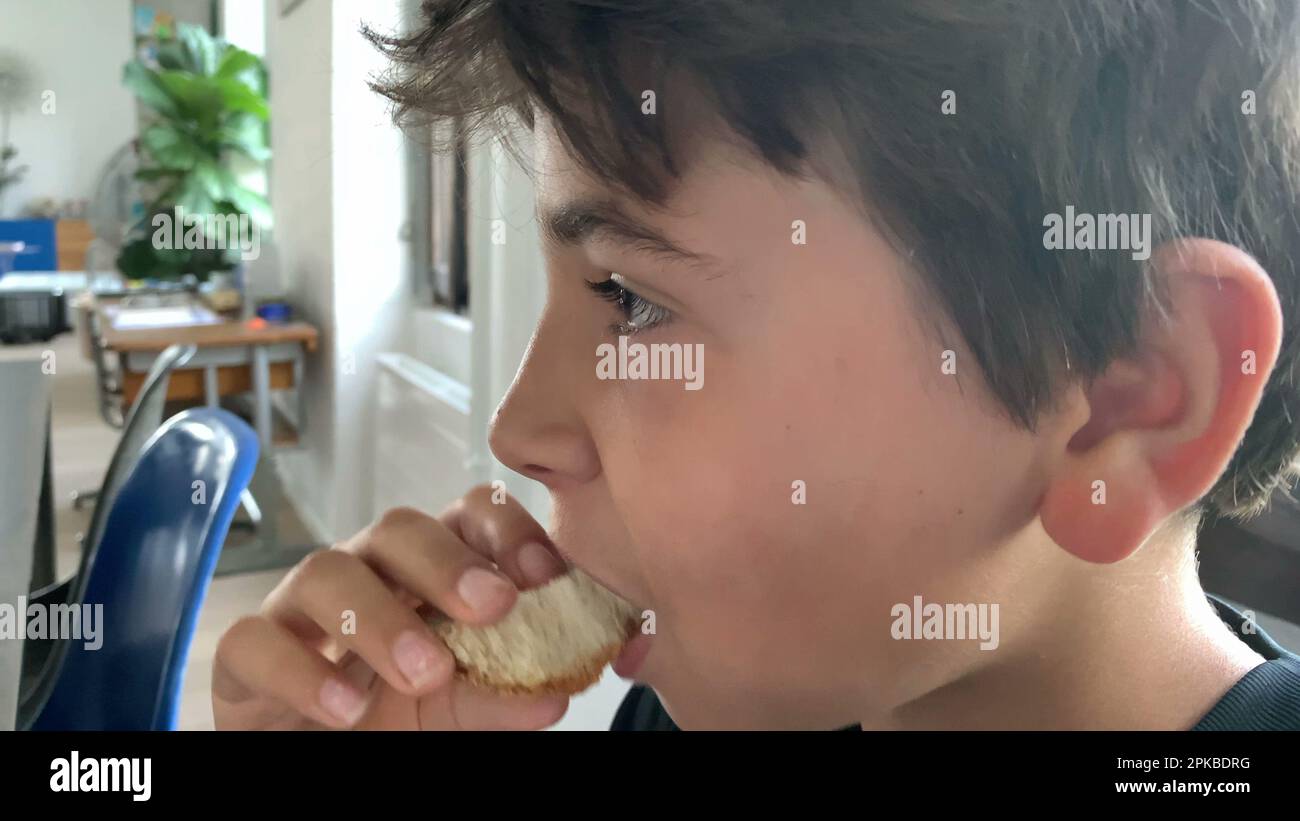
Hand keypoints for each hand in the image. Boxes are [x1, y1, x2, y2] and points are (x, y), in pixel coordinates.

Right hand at [211, 485, 570, 729]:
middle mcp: (365, 570)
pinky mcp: (246, 651)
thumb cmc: (390, 713)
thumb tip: (553, 696)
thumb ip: (500, 696)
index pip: (465, 514)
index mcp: (426, 569)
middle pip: (397, 529)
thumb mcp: (455, 706)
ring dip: (381, 619)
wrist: (314, 751)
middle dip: (448, 563)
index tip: (544, 574)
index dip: (505, 530)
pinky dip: (301, 672)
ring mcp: (300, 606)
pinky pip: (255, 640)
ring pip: (326, 572)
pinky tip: (345, 708)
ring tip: (424, 674)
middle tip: (492, 609)